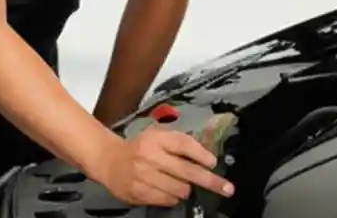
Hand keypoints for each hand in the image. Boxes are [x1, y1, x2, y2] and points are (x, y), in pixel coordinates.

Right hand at [92, 125, 234, 206]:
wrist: (110, 160)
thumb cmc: (140, 148)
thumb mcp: (158, 136)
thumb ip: (180, 144)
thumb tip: (208, 156)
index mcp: (156, 138)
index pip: (184, 144)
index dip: (202, 155)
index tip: (213, 163)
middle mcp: (149, 155)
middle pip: (187, 171)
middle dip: (210, 181)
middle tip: (226, 188)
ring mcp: (143, 175)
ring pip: (180, 189)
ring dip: (186, 189)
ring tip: (181, 185)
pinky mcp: (138, 192)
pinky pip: (167, 200)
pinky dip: (172, 197)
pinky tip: (167, 190)